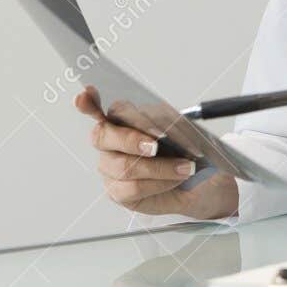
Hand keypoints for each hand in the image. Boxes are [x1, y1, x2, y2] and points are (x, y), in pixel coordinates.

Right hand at [75, 86, 239, 219]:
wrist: (201, 180)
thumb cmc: (189, 150)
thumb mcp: (187, 129)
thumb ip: (171, 123)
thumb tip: (163, 122)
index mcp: (120, 117)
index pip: (96, 107)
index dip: (88, 103)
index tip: (85, 95)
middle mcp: (109, 141)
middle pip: (104, 136)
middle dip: (131, 140)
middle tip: (156, 146)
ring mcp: (109, 167)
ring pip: (124, 166)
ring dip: (160, 167)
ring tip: (186, 167)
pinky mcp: (117, 191)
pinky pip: (133, 188)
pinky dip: (160, 183)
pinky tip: (176, 179)